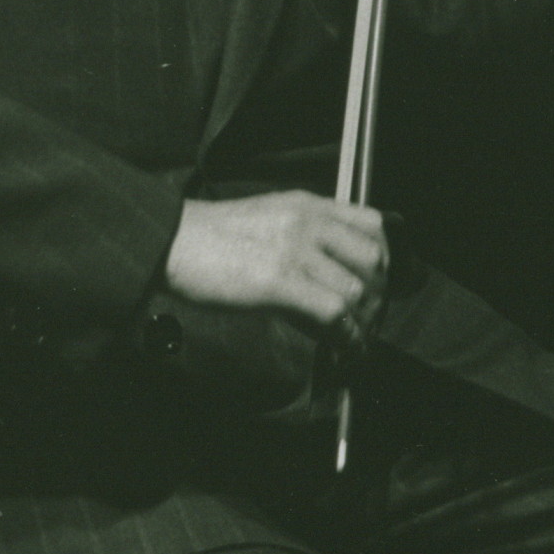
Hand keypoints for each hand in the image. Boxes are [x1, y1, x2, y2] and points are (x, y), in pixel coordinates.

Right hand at [165, 190, 387, 346]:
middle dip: (377, 295)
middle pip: (374, 259)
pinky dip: (344, 336)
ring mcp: (295, 251)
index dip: (384, 258)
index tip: (378, 284)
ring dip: (361, 322)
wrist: (168, 240)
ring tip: (351, 340)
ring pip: (357, 290)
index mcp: (308, 205)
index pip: (373, 224)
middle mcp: (309, 223)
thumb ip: (305, 235)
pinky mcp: (278, 281)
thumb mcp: (269, 219)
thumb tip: (332, 275)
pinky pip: (332, 312)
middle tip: (365, 319)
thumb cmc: (211, 237)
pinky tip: (341, 348)